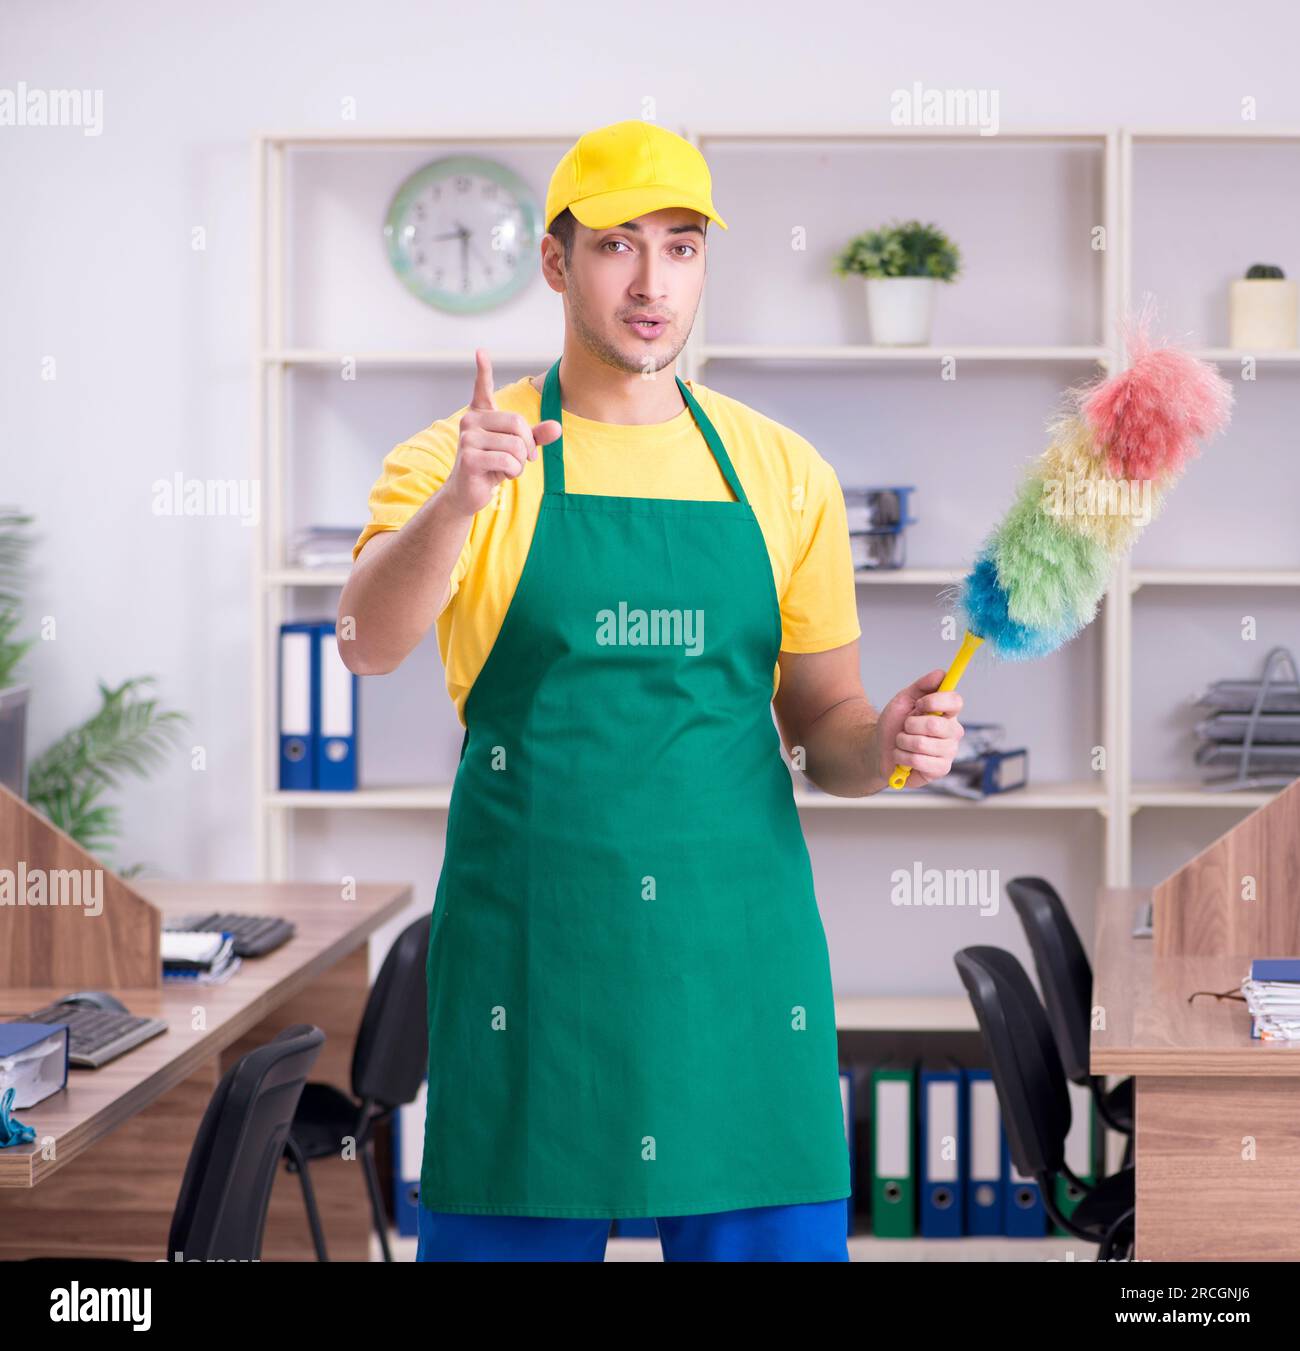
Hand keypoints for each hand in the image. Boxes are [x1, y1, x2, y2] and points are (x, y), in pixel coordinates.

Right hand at [443, 349, 562, 514]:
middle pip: (517, 424)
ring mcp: (467, 439)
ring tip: (508, 468)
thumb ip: (537, 436)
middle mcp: (470, 421)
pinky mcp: (469, 458)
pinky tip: (501, 476)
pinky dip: (513, 472)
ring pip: (515, 445)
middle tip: (523, 459)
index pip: (482, 388)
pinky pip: (508, 461)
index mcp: (480, 414)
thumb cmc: (494, 465)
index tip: (481, 351)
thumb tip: (557, 427)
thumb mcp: (518, 448)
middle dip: (528, 446)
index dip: (484, 370)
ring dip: (520, 462)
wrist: (469, 492)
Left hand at [875, 669, 964, 787]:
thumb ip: (922, 686)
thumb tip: (941, 673)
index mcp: (947, 713)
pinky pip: (918, 760)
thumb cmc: (894, 725)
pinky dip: (902, 757)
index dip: (935, 701)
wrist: (879, 749)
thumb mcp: (904, 700)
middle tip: (905, 728)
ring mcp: (949, 752)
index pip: (955, 701)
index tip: (919, 704)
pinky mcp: (941, 769)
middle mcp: (953, 732)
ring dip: (903, 742)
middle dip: (910, 725)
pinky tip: (903, 757)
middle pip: (935, 724)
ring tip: (902, 743)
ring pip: (922, 743)